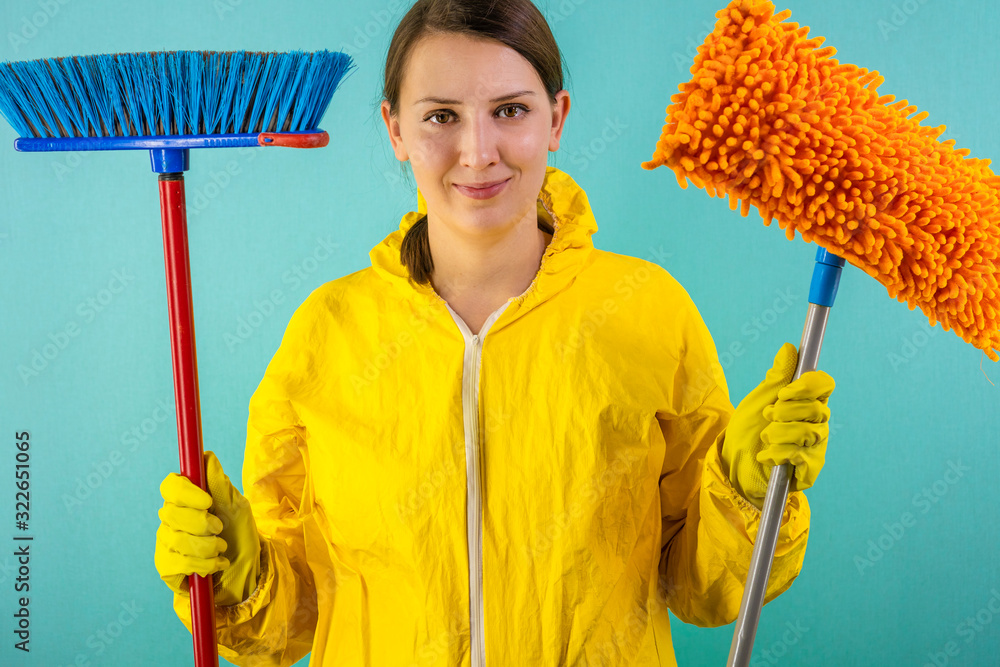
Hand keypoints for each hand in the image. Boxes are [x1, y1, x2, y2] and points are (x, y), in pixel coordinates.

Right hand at [154, 451, 260, 606]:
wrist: (245, 569)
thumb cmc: (239, 533)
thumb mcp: (236, 506)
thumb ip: (220, 484)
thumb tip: (207, 457)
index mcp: (186, 497)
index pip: (170, 486)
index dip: (186, 493)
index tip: (208, 501)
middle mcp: (171, 517)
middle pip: (171, 513)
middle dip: (201, 523)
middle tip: (220, 528)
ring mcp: (166, 541)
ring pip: (175, 539)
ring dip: (206, 545)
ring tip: (222, 547)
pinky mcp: (166, 565)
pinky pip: (177, 562)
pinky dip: (203, 564)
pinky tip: (217, 563)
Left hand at [721, 343, 835, 508]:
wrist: (733, 463)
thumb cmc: (748, 429)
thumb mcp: (759, 399)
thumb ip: (777, 377)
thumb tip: (788, 348)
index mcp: (807, 401)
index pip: (825, 385)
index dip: (808, 386)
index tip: (784, 393)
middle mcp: (817, 422)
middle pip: (817, 408)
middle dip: (785, 412)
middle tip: (767, 416)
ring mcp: (816, 447)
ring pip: (808, 433)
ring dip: (778, 433)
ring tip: (764, 437)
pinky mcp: (809, 470)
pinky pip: (802, 457)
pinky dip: (778, 454)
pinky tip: (765, 456)